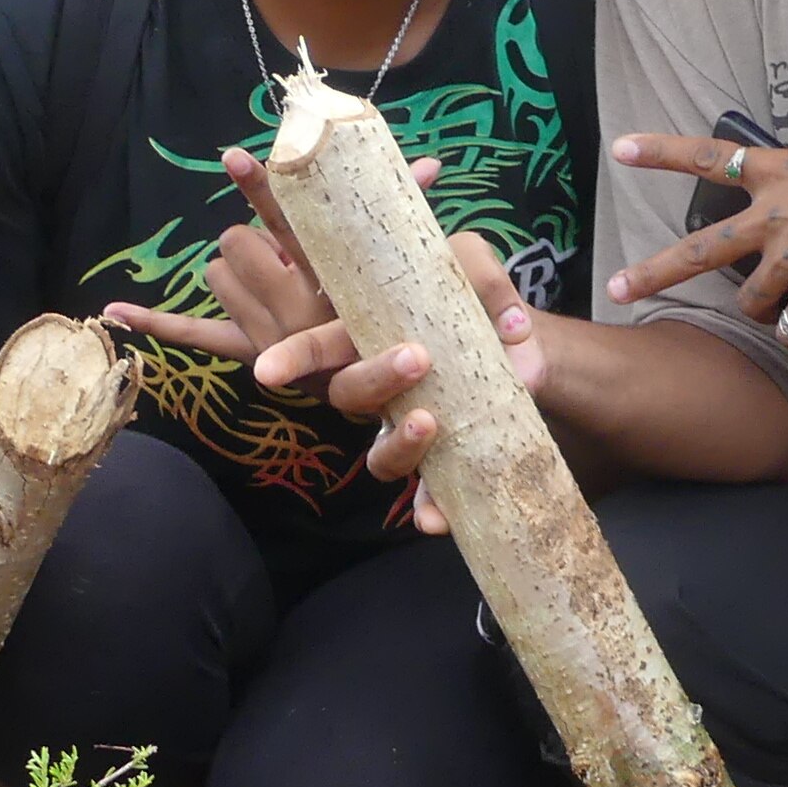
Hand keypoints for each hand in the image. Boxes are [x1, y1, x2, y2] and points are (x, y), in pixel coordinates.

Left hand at [107, 151, 441, 390]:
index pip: (290, 219)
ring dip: (234, 272)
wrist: (395, 391)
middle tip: (280, 254)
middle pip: (237, 244)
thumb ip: (410, 208)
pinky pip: (195, 335)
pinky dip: (153, 322)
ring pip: (215, 276)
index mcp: (329, 275)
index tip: (233, 156)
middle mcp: (293, 305)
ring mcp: (265, 332)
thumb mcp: (406, 265)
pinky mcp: (248, 353)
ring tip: (270, 283)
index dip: (261, 186)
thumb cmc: (396, 316)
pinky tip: (112, 311)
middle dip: (250, 241)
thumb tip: (433, 164)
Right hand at [303, 231, 549, 535]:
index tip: (268, 371)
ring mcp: (407, 426)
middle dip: (372, 380)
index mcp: (368, 336)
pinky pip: (426, 494)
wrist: (518, 342)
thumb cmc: (473, 297)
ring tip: (428, 422)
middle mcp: (379, 388)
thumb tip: (513, 325)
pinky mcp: (444, 458)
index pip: (320, 347)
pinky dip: (430, 509)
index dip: (292, 359)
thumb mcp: (473, 267)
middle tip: (415, 357)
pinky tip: (436, 518)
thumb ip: (485, 279)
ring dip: (398, 446)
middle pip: (350, 395)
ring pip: (380, 455)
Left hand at [601, 123, 787, 334]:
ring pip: (750, 301)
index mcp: (782, 175)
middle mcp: (773, 218)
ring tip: (786, 307)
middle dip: (654, 272)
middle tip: (619, 288)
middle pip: (700, 251)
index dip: (661, 152)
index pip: (709, 157)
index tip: (621, 149)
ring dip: (764, 309)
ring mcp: (787, 262)